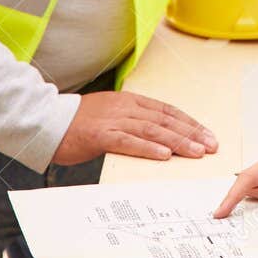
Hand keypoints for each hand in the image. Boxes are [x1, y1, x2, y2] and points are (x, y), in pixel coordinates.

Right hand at [51, 91, 218, 165]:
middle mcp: (125, 107)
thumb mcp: (111, 116)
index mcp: (130, 101)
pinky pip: (128, 142)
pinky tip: (164, 156)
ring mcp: (113, 120)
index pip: (167, 111)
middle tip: (211, 146)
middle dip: (191, 133)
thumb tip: (159, 140)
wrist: (46, 120)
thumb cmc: (78, 124)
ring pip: (152, 130)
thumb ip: (133, 124)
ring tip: (196, 152)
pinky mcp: (100, 135)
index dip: (190, 122)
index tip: (207, 134)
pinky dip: (148, 149)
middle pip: (165, 120)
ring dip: (177, 142)